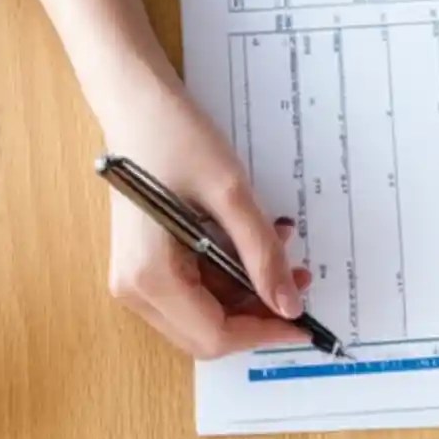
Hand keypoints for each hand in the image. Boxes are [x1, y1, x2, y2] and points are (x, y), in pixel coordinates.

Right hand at [28, 0, 310, 358]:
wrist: (134, 102)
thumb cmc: (174, 137)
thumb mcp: (230, 194)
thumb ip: (262, 254)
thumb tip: (289, 305)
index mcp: (150, 278)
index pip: (216, 336)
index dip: (265, 333)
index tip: (305, 322)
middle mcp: (135, 289)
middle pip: (209, 333)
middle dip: (259, 314)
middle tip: (298, 282)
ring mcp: (136, 278)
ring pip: (205, 313)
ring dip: (249, 291)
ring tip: (283, 248)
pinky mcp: (146, 263)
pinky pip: (195, 288)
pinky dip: (230, 274)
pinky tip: (253, 241)